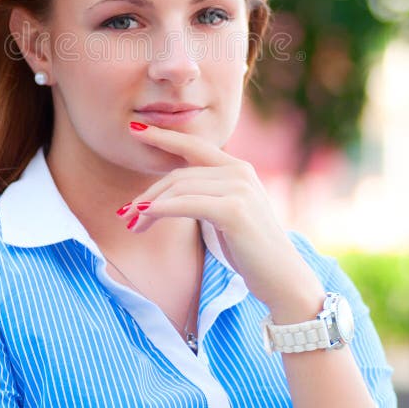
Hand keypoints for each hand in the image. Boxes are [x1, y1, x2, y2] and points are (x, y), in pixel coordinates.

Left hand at [117, 122, 325, 314]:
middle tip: (125, 213)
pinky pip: (186, 204)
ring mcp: (239, 188)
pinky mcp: (234, 209)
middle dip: (148, 194)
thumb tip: (169, 193)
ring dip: (149, 207)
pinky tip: (145, 216)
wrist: (283, 278)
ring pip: (179, 190)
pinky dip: (161, 210)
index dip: (163, 136)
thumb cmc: (250, 250)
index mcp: (237, 168)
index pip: (193, 146)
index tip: (136, 130)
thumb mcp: (225, 213)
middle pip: (179, 175)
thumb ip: (206, 195)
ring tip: (132, 224)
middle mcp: (239, 171)